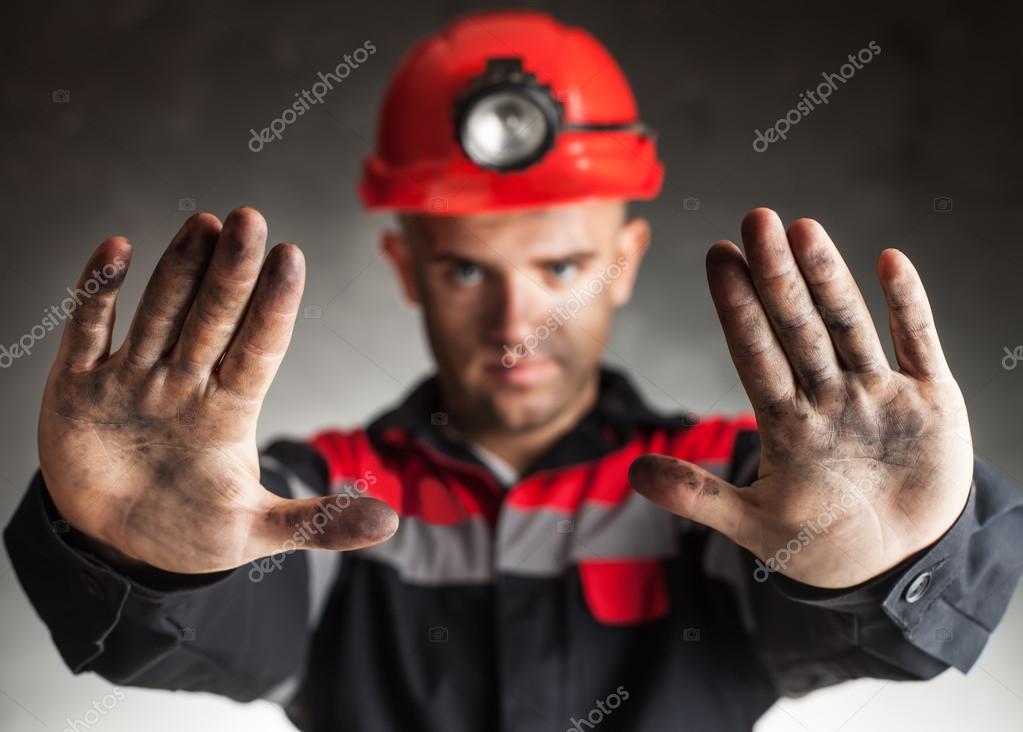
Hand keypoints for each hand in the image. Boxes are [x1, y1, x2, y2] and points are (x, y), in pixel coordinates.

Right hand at [39, 208, 397, 573]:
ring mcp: (133, 380)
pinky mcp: (80, 384)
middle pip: (213, 319)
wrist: (114, 543)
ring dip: (178, 270)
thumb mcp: (255, 533)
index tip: (291, 259)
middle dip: (231, 273)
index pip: (259, 349)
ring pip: (159, 314)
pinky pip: (88, 331)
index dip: (273, 307)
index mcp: (228, 412)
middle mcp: (185, 384)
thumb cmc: (188, 531)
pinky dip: (97, 293)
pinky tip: (117, 250)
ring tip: (202, 225)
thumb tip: (391, 522)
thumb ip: (318, 523)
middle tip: (249, 220)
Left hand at [629, 208, 972, 587]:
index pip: (754, 353)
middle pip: (797, 327)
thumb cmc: (823, 544)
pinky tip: (889, 262)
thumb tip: (633, 472)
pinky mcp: (929, 403)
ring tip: (804, 228)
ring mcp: (877, 395)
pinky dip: (908, 307)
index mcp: (787, 422)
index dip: (736, 307)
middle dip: (776, 275)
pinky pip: (918, 345)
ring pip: (849, 326)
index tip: (716, 257)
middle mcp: (828, 397)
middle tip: (755, 220)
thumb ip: (697, 495)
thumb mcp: (754, 525)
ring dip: (829, 280)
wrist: (898, 566)